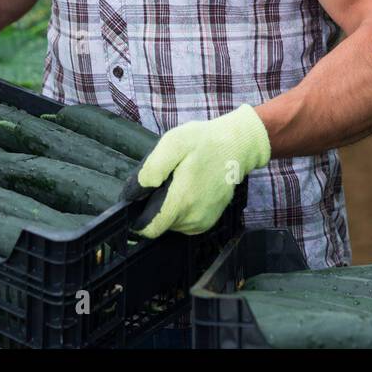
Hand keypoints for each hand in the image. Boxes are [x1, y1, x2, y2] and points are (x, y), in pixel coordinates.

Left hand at [127, 104, 270, 237]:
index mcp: (181, 202)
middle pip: (160, 223)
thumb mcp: (174, 143)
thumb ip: (151, 169)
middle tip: (166, 180)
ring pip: (172, 224)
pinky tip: (189, 189)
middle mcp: (192, 219)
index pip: (149, 229)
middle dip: (156, 205)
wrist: (237, 146)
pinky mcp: (209, 220)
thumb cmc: (204, 142)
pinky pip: (185, 222)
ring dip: (169, 207)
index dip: (138, 218)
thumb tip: (134, 192)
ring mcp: (203, 222)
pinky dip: (182, 209)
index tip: (141, 199)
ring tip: (179, 183)